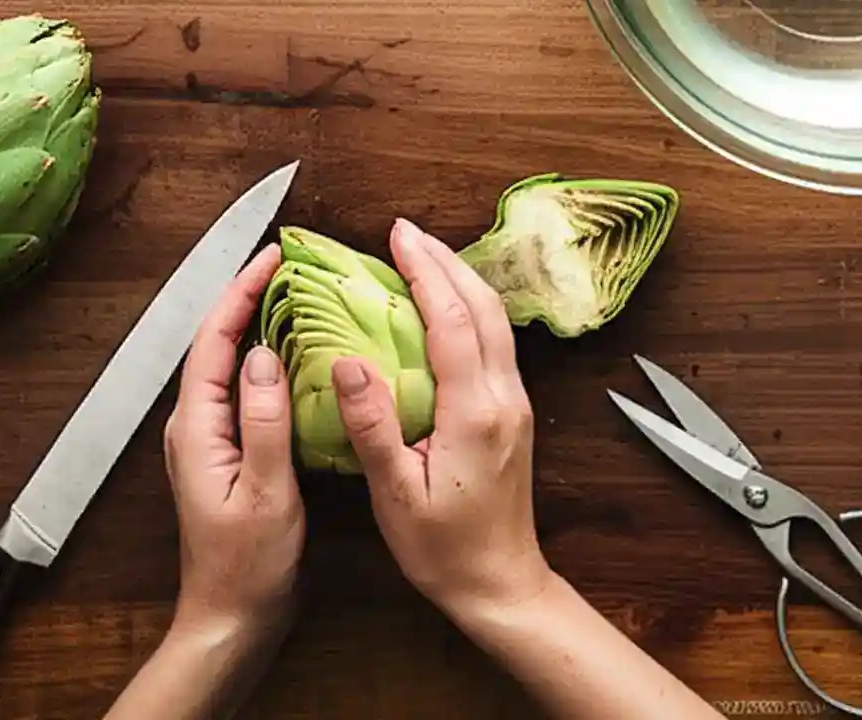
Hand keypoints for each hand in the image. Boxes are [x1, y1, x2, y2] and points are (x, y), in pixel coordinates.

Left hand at [163, 243, 305, 633]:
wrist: (232, 617)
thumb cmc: (247, 566)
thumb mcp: (265, 492)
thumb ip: (263, 421)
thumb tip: (265, 354)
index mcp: (196, 428)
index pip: (212, 341)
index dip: (240, 291)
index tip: (272, 256)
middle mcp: (195, 424)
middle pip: (218, 343)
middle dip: (250, 296)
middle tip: (293, 264)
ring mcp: (210, 437)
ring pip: (233, 364)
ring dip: (261, 324)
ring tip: (300, 294)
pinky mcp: (229, 450)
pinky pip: (246, 390)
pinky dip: (271, 361)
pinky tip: (300, 356)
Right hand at [326, 223, 723, 719]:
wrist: (500, 583)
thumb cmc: (443, 549)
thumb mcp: (394, 493)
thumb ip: (372, 425)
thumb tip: (347, 362)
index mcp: (474, 412)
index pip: (451, 320)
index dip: (423, 272)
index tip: (396, 237)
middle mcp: (503, 398)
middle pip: (482, 308)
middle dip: (444, 261)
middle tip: (404, 232)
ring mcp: (514, 404)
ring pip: (495, 322)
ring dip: (460, 281)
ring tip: (421, 256)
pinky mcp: (512, 414)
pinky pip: (494, 344)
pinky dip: (467, 311)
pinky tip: (442, 307)